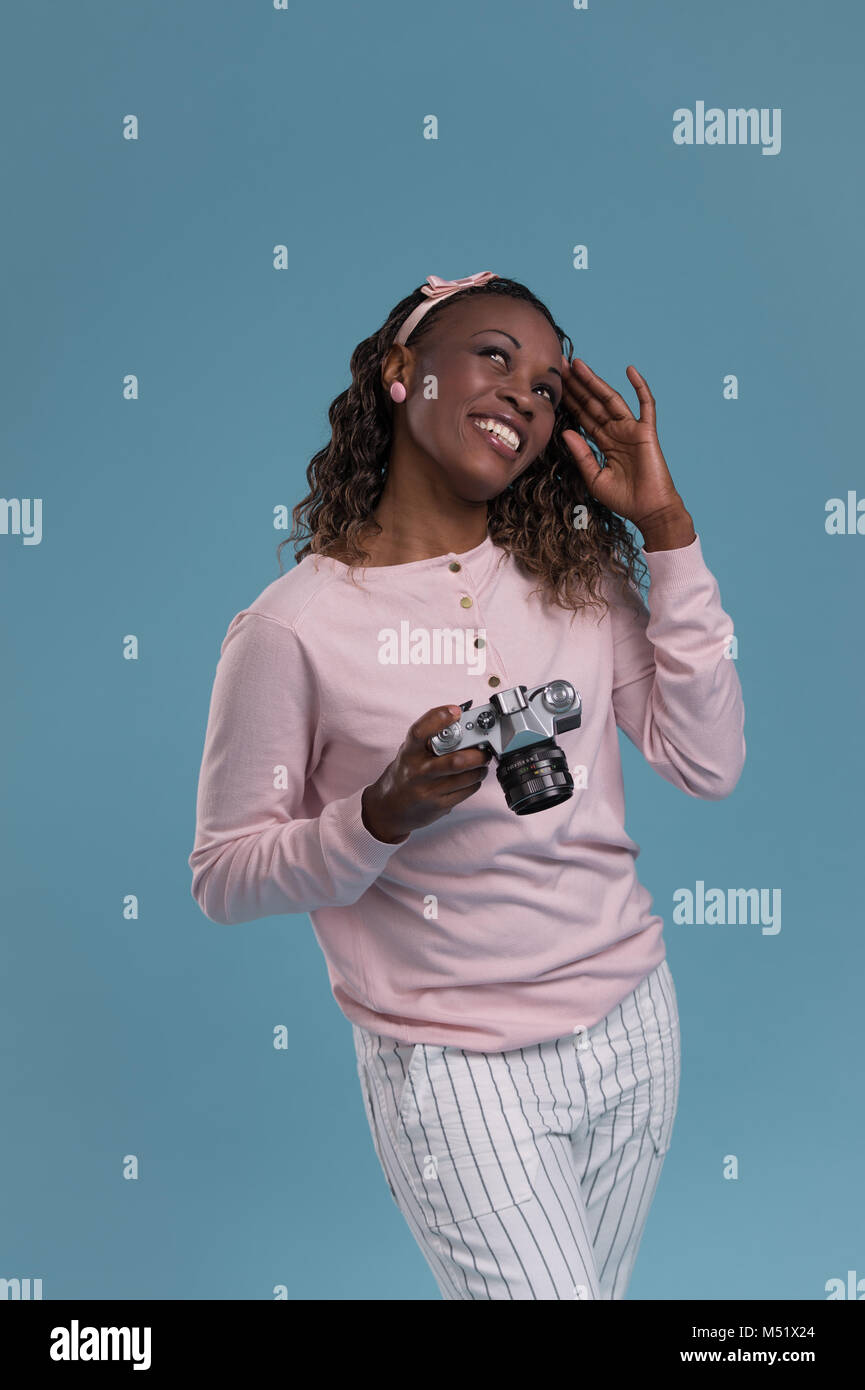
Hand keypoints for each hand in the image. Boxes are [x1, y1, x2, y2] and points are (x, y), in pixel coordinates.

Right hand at [361, 705, 492, 843]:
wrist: (390, 808)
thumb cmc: (405, 773)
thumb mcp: (410, 752)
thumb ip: (429, 738)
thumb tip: (460, 720)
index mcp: (408, 753)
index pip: (419, 732)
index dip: (439, 718)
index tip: (455, 711)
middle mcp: (417, 772)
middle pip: (455, 761)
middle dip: (477, 753)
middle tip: (483, 747)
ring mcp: (428, 791)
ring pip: (466, 777)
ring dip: (480, 767)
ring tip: (481, 761)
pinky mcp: (439, 805)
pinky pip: (467, 790)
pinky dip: (475, 781)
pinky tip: (471, 777)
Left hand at [559, 357, 694, 544]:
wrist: (649, 511)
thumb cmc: (624, 500)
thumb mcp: (594, 478)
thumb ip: (582, 455)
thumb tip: (566, 432)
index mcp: (604, 442)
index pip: (583, 416)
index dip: (570, 400)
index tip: (555, 384)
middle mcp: (616, 432)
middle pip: (593, 403)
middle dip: (576, 385)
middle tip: (560, 365)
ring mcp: (632, 430)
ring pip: (611, 399)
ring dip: (595, 381)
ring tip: (578, 365)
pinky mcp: (646, 432)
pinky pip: (646, 405)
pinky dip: (640, 387)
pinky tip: (630, 370)